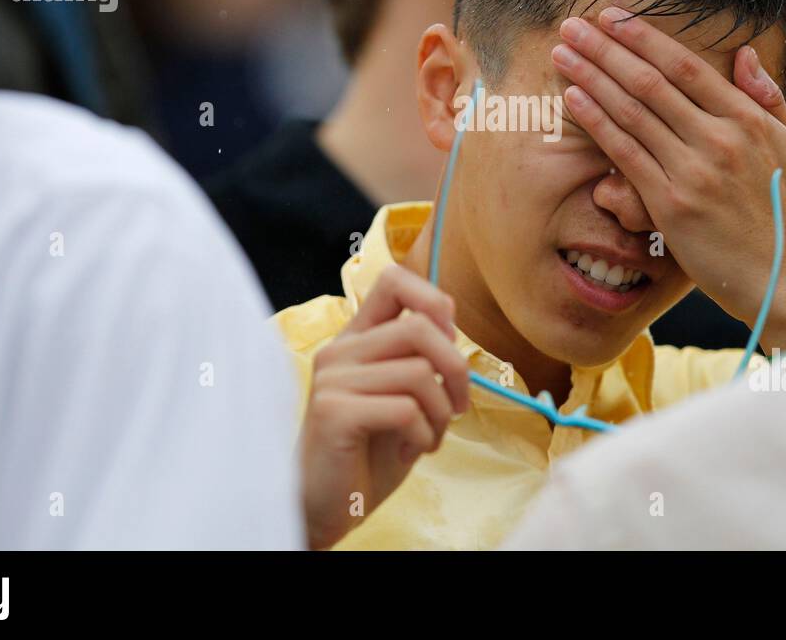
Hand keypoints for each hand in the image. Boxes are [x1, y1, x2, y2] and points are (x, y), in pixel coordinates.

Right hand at [299, 265, 469, 548]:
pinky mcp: (334, 412)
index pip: (393, 281)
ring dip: (440, 412)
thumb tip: (450, 321)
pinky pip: (405, 409)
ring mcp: (333, 379)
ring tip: (428, 437)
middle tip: (456, 406)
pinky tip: (408, 452)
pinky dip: (423, 435)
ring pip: (418, 372)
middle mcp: (341, 350)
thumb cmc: (371, 451)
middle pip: (420, 327)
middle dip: (456, 369)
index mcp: (357, 338)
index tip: (449, 340)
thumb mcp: (405, 397)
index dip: (433, 299)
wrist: (328, 505)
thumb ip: (423, 358)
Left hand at [552, 7, 785, 346]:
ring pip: (632, 113)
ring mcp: (694, 172)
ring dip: (591, 78)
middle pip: (651, 82)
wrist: (783, 277)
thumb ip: (766, 98)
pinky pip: (626, 154)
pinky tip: (573, 99)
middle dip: (606, 49)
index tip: (612, 17)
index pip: (686, 67)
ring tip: (562, 54)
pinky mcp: (671, 205)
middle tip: (571, 26)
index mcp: (747, 120)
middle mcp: (719, 139)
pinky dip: (597, 123)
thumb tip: (743, 53)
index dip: (644, 38)